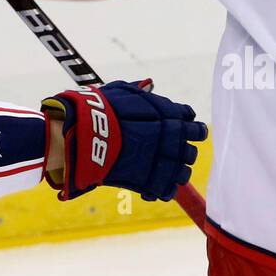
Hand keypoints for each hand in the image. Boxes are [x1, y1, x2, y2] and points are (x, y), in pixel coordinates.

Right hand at [41, 80, 207, 201]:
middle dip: (187, 151)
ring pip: (182, 172)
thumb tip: (149, 85)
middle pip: (189, 150)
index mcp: (167, 114)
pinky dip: (164, 190)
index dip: (192, 126)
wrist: (83, 131)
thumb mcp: (120, 91)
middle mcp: (170, 138)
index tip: (191, 129)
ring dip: (179, 173)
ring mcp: (160, 160)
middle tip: (182, 152)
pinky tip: (160, 188)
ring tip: (174, 173)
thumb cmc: (98, 107)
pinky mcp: (147, 181)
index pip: (189, 120)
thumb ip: (139, 90)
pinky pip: (165, 190)